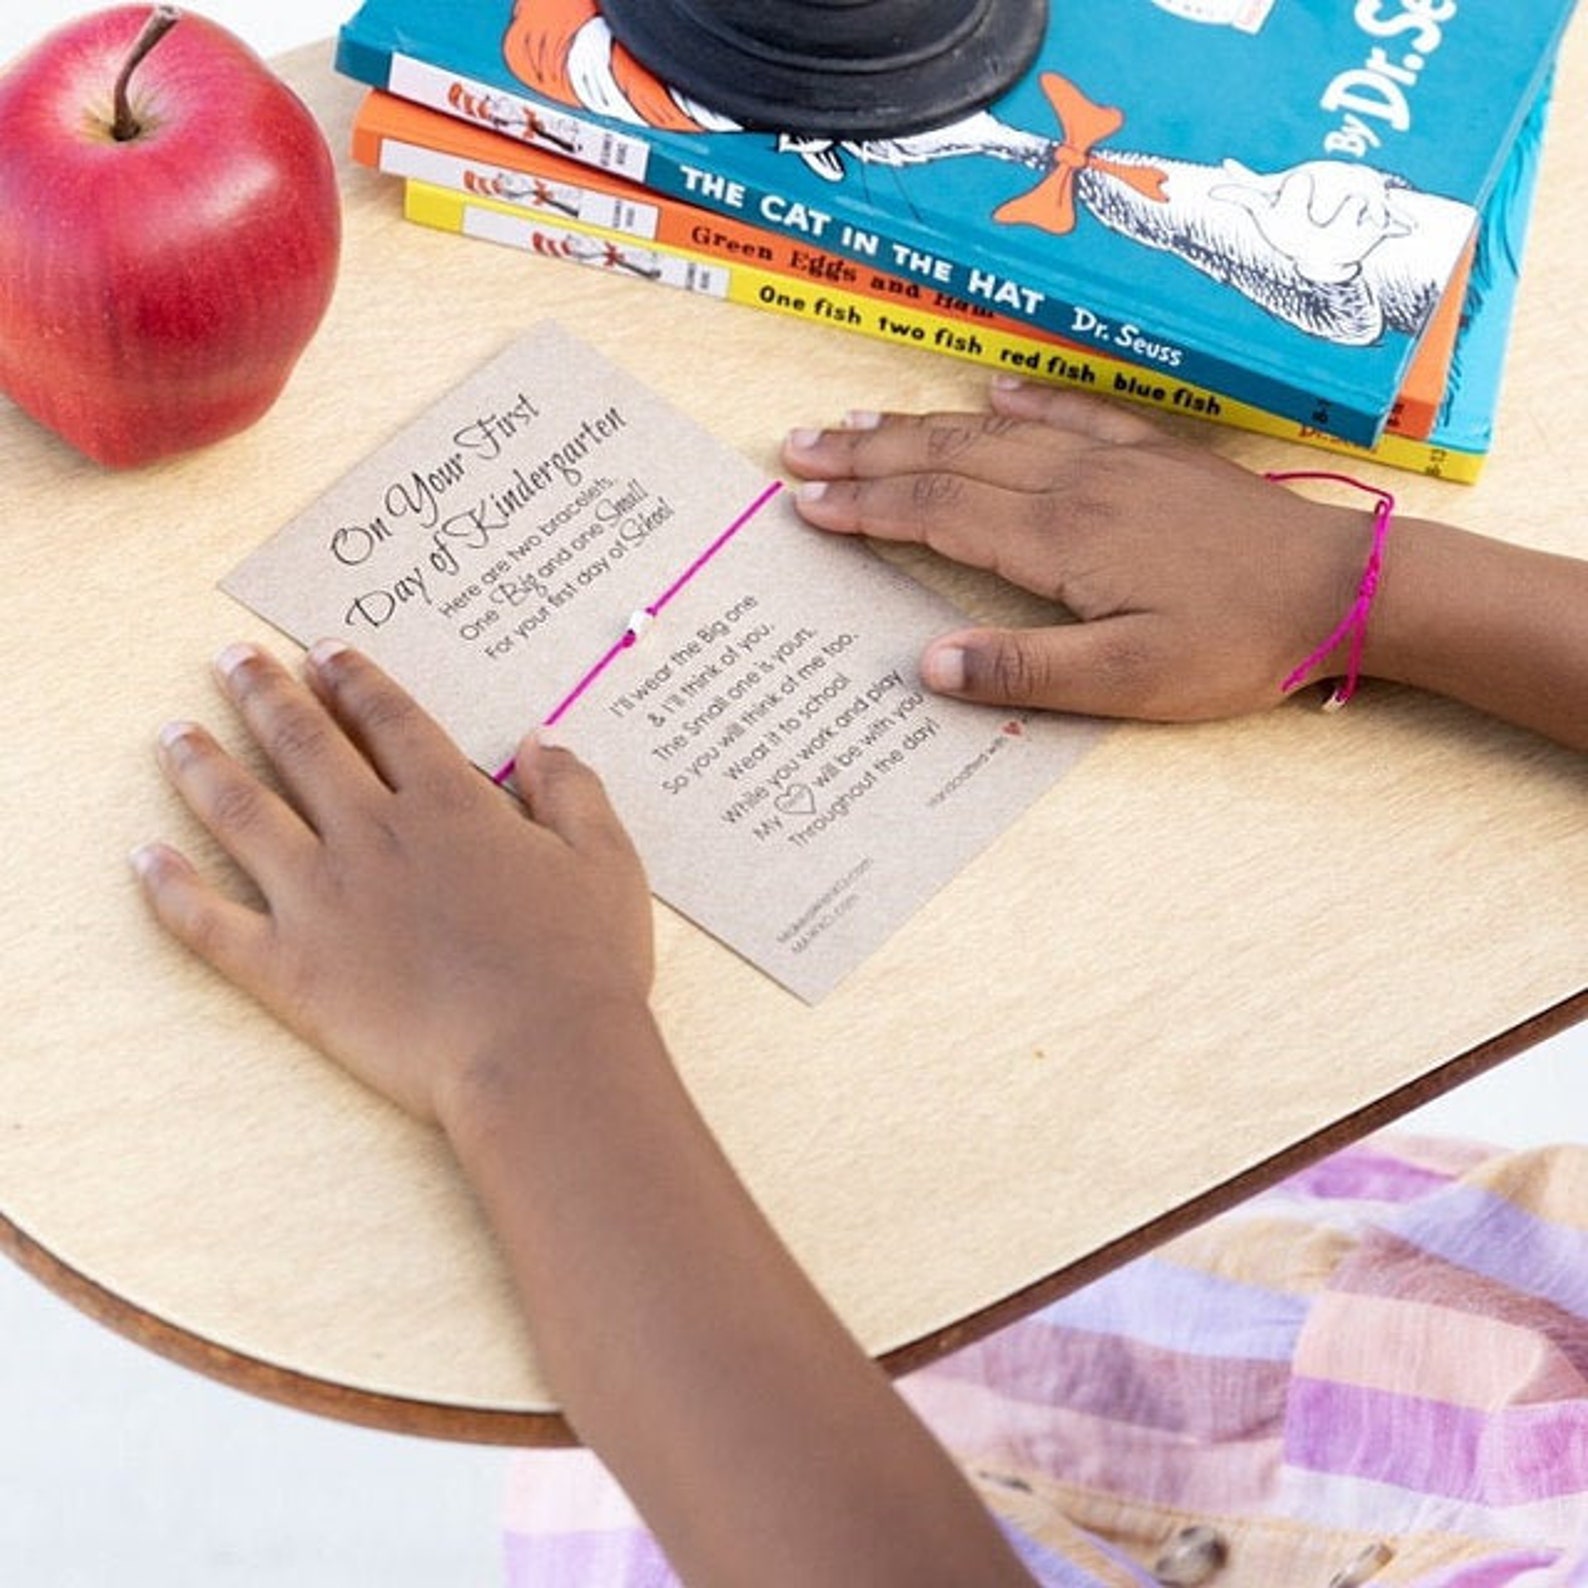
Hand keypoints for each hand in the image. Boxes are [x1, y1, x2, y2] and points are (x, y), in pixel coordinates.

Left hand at [133, 642, 653, 1126]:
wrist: (538, 1054)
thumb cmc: (582, 962)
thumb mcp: (605, 861)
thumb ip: (572, 791)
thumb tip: (543, 738)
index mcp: (448, 806)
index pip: (389, 721)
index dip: (354, 680)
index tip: (323, 652)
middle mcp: (374, 836)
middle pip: (305, 747)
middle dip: (265, 695)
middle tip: (232, 660)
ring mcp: (323, 899)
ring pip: (244, 814)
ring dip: (203, 766)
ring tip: (173, 732)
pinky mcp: (291, 968)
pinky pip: (210, 923)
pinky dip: (170, 890)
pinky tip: (142, 858)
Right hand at [782, 381, 1372, 721]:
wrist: (1341, 589)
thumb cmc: (1235, 645)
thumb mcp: (1127, 680)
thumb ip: (1023, 670)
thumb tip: (926, 664)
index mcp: (1060, 539)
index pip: (937, 511)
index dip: (866, 505)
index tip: (804, 502)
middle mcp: (1075, 485)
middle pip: (949, 458)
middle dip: (868, 454)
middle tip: (799, 448)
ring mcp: (1115, 462)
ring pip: (994, 433)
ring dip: (920, 425)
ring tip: (856, 421)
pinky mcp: (1153, 458)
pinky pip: (1070, 415)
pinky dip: (1020, 403)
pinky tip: (989, 395)